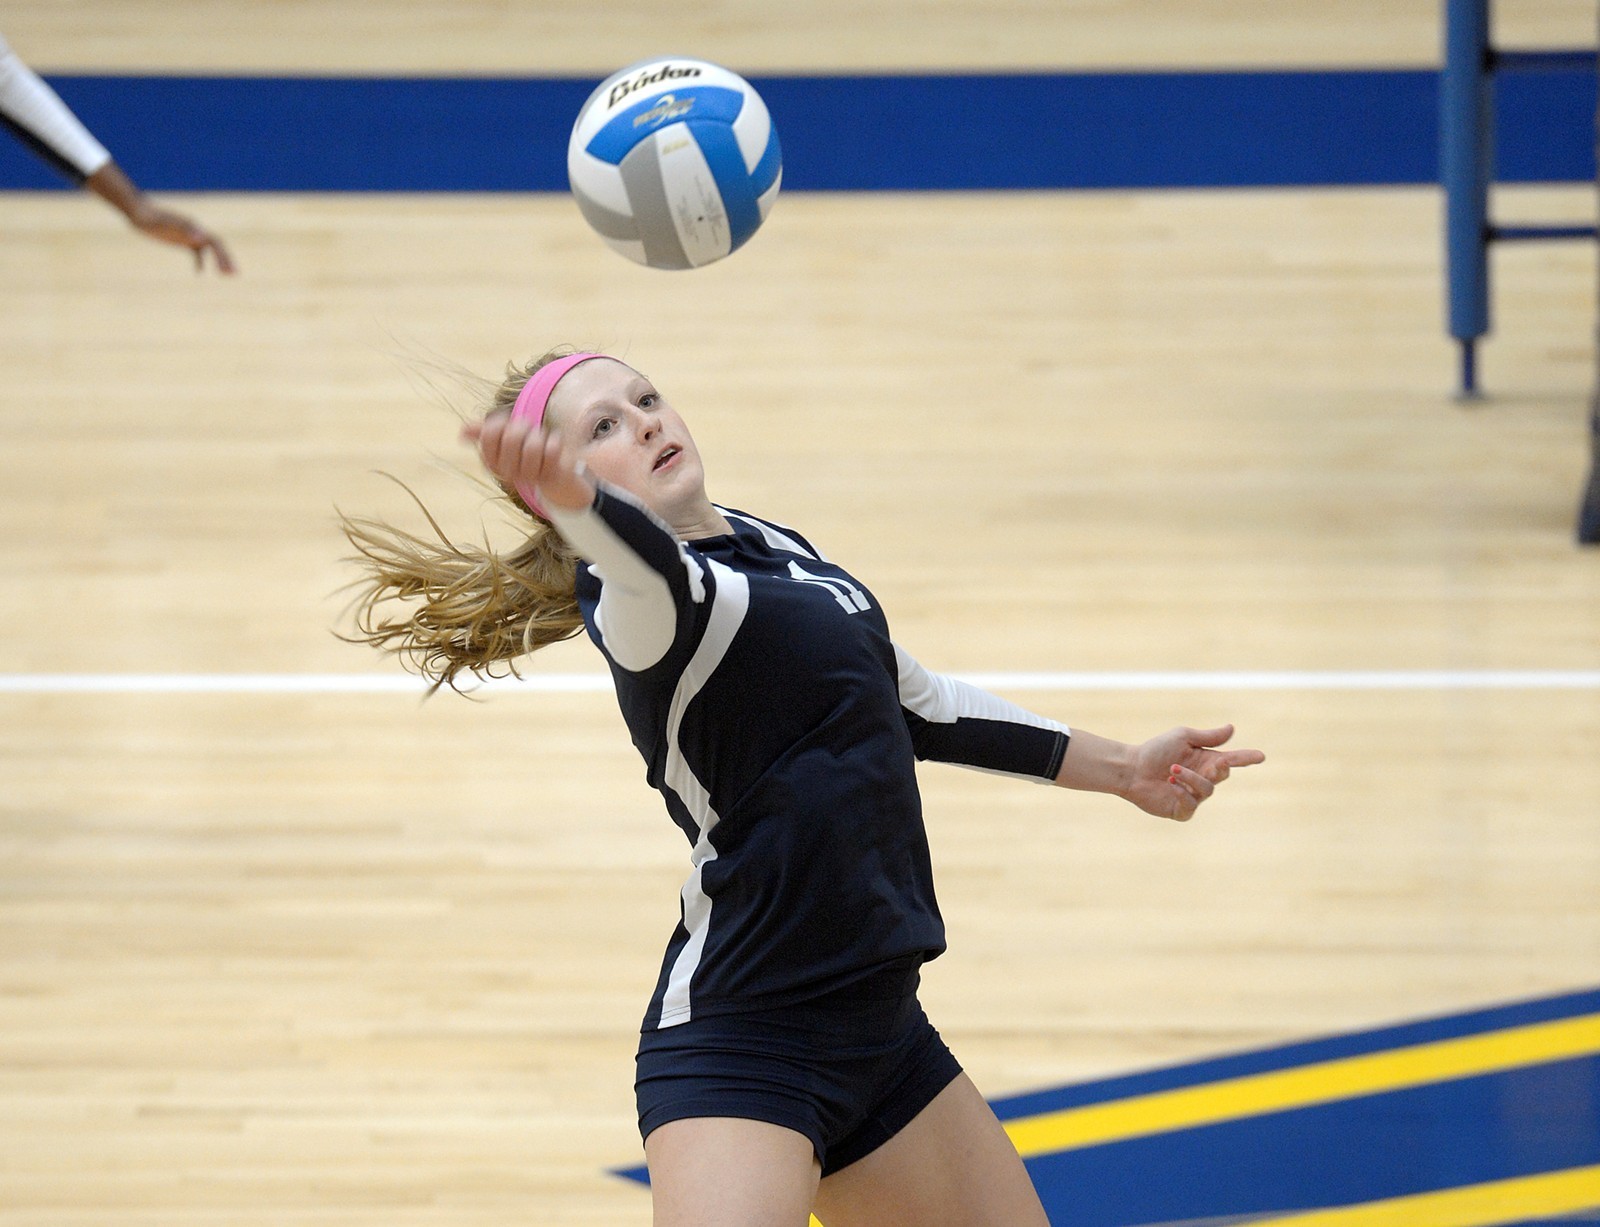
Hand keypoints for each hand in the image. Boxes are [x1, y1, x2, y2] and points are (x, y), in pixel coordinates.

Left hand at [126, 200, 236, 273]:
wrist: (139, 213)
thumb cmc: (152, 219)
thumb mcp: (167, 225)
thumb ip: (185, 230)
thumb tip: (202, 238)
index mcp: (195, 227)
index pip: (215, 243)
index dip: (223, 256)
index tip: (226, 270)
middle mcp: (196, 231)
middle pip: (216, 247)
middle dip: (226, 260)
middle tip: (234, 275)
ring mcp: (189, 235)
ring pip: (209, 250)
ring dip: (218, 262)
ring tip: (225, 275)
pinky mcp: (182, 240)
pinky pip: (196, 252)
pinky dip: (200, 262)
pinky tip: (200, 273)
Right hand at [461, 412, 595, 514]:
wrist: (553, 473)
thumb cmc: (524, 451)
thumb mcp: (502, 439)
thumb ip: (483, 432)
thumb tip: (462, 431)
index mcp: (491, 463)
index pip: (489, 433)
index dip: (501, 423)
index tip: (507, 427)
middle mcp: (507, 474)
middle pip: (512, 437)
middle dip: (523, 428)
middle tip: (527, 433)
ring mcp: (529, 477)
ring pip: (533, 445)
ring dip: (539, 436)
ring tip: (540, 441)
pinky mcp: (551, 475)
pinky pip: (552, 449)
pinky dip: (554, 441)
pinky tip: (553, 446)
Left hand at [1125, 724, 1264, 821]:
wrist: (1131, 768)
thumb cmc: (1155, 750)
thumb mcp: (1182, 737)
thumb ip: (1208, 737)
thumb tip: (1232, 728)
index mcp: (1206, 760)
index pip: (1232, 760)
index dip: (1247, 758)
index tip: (1261, 756)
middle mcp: (1202, 779)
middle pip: (1223, 776)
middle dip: (1220, 769)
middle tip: (1218, 762)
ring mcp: (1193, 796)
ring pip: (1207, 790)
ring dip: (1190, 778)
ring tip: (1171, 770)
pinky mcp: (1181, 810)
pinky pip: (1191, 805)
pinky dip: (1183, 794)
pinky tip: (1170, 784)